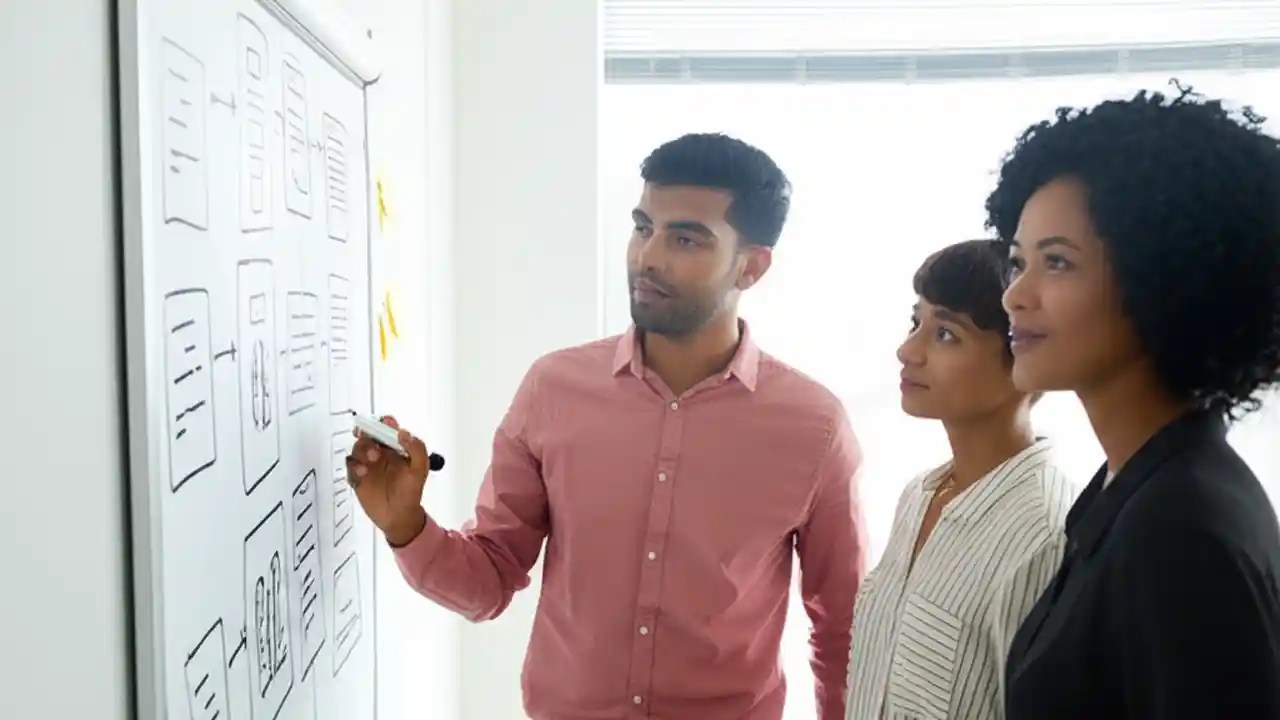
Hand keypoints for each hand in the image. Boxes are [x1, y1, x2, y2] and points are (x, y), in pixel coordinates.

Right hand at [346, 415, 430, 545]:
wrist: (399, 517)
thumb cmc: (410, 492)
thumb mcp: (420, 470)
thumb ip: (416, 450)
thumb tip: (405, 434)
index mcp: (396, 448)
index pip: (388, 429)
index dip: (385, 423)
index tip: (385, 422)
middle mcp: (380, 453)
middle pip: (369, 435)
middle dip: (369, 435)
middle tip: (376, 444)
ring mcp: (368, 464)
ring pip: (358, 448)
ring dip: (362, 450)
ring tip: (371, 459)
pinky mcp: (357, 477)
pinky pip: (350, 466)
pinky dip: (354, 467)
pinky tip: (362, 472)